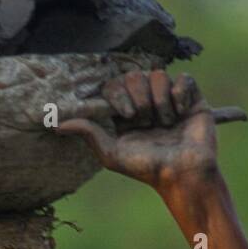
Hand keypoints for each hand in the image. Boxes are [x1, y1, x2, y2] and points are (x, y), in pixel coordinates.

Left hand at [56, 69, 218, 190]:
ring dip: (160, 100)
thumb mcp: (111, 154)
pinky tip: (181, 114)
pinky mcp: (191, 97)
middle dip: (140, 98)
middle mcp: (145, 100)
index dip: (119, 94)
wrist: (183, 174)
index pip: (114, 83)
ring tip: (167, 122)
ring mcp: (168, 97)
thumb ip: (88, 133)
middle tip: (147, 122)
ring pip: (158, 75)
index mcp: (124, 111)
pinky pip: (183, 78)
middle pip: (135, 75)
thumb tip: (56, 124)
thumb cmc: (147, 167)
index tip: (127, 116)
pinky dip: (180, 95)